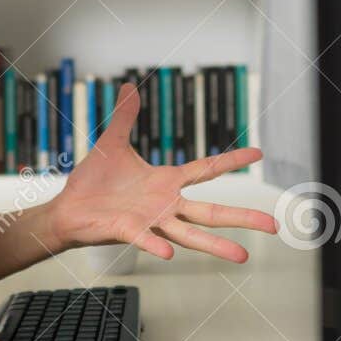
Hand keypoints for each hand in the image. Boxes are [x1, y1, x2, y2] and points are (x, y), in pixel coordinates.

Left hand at [47, 83, 276, 261]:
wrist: (67, 209)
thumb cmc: (92, 183)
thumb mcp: (111, 144)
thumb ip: (125, 117)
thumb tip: (128, 86)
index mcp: (165, 182)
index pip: (206, 170)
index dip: (231, 161)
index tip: (259, 153)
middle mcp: (164, 205)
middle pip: (211, 211)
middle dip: (243, 217)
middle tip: (273, 225)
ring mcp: (149, 220)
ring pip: (189, 234)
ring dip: (215, 244)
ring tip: (242, 255)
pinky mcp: (127, 230)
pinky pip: (145, 238)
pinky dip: (156, 245)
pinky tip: (169, 253)